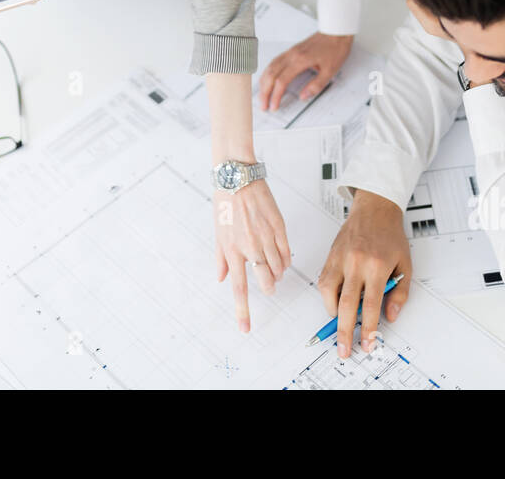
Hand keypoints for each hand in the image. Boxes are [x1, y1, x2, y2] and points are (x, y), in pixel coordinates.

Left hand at [213, 175, 291, 332]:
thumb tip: (220, 278)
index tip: (245, 327)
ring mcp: (266, 237)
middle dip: (269, 288)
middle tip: (269, 288)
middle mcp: (249, 246)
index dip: (242, 310)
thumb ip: (220, 258)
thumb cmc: (225, 203)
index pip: (238, 287)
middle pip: (265, 279)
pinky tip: (282, 260)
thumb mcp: (217, 232)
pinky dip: (285, 260)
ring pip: (278, 267)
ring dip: (277, 273)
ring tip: (274, 271)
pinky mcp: (279, 227)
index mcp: (231, 250)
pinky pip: (287, 252)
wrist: (237, 177)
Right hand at [258, 32, 353, 110]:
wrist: (335, 31)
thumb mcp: (330, 71)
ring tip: (262, 95)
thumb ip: (316, 85)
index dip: (275, 95)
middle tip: (263, 105)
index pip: (282, 81)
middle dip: (264, 92)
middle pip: (271, 75)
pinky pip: (274, 62)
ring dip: (264, 83)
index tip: (274, 106)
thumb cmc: (335, 48)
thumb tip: (304, 96)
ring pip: (270, 67)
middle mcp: (292, 55)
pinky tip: (267, 78)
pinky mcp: (291, 50)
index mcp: (300, 60)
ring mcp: (290, 52)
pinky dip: (267, 72)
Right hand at [317, 189, 410, 357]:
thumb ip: (400, 293)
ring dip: (333, 313)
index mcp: (378, 266)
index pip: (370, 304)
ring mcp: (340, 259)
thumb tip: (390, 316)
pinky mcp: (330, 256)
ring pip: (328, 293)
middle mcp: (356, 263)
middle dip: (344, 331)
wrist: (375, 210)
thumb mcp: (405, 265)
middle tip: (344, 350)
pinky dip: (327, 296)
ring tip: (339, 323)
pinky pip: (323, 281)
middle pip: (346, 304)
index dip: (368, 328)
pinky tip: (334, 303)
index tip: (367, 344)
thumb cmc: (391, 236)